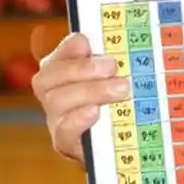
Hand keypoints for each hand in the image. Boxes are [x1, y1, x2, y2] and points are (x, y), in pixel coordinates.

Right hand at [29, 26, 130, 166]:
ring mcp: (56, 119)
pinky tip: (95, 112)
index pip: (58, 54)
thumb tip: (133, 40)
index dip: (69, 47)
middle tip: (113, 66)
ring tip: (121, 89)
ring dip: (90, 90)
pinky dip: (78, 119)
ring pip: (56, 101)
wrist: (123, 144)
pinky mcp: (65, 143)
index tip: (88, 44)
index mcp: (63, 70)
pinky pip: (63, 130)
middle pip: (49, 76)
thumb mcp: (120, 76)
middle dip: (82, 68)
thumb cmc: (122, 102)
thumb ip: (116, 60)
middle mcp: (54, 93)